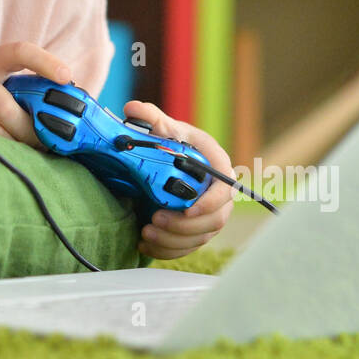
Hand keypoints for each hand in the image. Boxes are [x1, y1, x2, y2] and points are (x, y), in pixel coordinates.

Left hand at [122, 100, 233, 259]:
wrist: (165, 160)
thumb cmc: (170, 141)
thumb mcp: (162, 128)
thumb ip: (151, 118)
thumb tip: (132, 108)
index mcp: (216, 166)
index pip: (226, 189)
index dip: (210, 202)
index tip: (187, 209)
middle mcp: (218, 194)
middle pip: (215, 220)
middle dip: (185, 226)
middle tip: (155, 220)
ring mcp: (208, 215)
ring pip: (200, 237)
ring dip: (173, 240)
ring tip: (146, 233)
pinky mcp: (195, 230)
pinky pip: (187, 248)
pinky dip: (167, 250)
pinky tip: (145, 244)